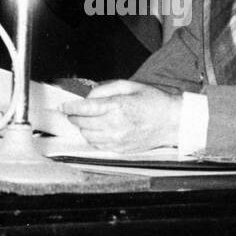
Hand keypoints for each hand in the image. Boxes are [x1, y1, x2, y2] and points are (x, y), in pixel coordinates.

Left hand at [60, 80, 180, 151]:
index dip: (70, 107)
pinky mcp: (120, 149)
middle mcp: (116, 125)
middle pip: (82, 123)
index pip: (85, 108)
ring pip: (88, 136)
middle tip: (74, 112)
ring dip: (83, 128)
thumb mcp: (130, 86)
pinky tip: (98, 130)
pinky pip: (97, 145)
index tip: (64, 106)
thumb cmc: (154, 102)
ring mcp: (118, 139)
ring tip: (88, 121)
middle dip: (74, 117)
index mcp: (118, 106)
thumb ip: (106, 89)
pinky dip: (93, 138)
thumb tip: (89, 96)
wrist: (171, 121)